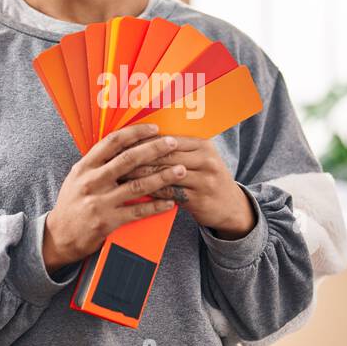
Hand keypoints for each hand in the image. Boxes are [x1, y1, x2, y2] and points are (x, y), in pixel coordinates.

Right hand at [41, 123, 185, 272]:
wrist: (58, 236)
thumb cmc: (72, 204)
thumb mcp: (77, 177)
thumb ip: (97, 163)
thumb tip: (123, 144)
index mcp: (85, 167)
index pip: (112, 142)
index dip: (135, 132)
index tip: (154, 128)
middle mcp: (92, 181)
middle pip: (129, 160)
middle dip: (154, 149)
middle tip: (173, 143)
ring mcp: (100, 202)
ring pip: (138, 186)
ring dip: (163, 177)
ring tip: (180, 170)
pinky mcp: (108, 222)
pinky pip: (138, 211)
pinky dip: (156, 206)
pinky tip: (171, 202)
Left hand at [117, 135, 255, 239]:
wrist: (231, 207)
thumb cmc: (206, 179)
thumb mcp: (199, 159)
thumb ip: (177, 149)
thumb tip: (142, 138)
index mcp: (203, 144)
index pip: (168, 139)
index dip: (143, 141)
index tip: (123, 143)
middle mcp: (206, 159)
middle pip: (165, 155)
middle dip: (138, 158)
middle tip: (115, 160)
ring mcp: (204, 180)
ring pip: (165, 174)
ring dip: (141, 176)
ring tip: (120, 176)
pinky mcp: (199, 199)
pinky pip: (169, 193)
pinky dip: (151, 192)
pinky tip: (136, 192)